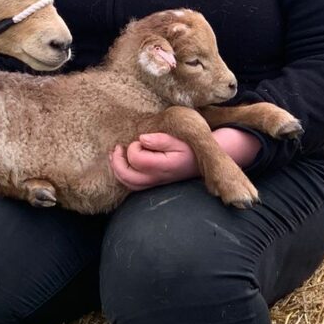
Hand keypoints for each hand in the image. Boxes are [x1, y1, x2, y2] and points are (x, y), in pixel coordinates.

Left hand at [110, 127, 260, 190]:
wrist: (208, 160)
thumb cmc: (193, 146)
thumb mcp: (182, 138)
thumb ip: (161, 139)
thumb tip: (142, 139)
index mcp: (164, 165)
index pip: (137, 160)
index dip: (133, 148)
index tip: (141, 139)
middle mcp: (158, 178)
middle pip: (128, 177)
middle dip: (117, 162)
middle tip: (116, 148)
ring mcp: (156, 183)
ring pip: (129, 183)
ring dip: (118, 169)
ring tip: (115, 154)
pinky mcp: (155, 183)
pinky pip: (134, 185)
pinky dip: (124, 175)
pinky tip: (123, 162)